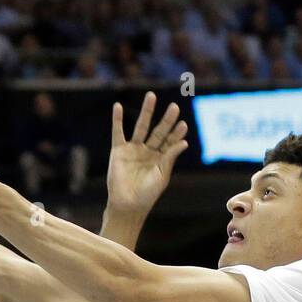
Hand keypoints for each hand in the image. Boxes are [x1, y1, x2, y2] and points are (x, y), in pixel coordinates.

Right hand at [106, 91, 188, 214]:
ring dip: (146, 112)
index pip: (170, 141)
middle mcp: (148, 151)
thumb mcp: (162, 175)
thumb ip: (170, 157)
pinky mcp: (118, 151)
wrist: (127, 204)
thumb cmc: (147, 194)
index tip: (183, 123)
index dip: (177, 133)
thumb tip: (185, 142)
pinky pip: (118, 132)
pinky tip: (118, 107)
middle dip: (166, 120)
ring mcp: (133, 150)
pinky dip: (117, 120)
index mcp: (161, 159)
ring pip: (141, 127)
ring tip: (151, 96)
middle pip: (159, 131)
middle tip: (174, 106)